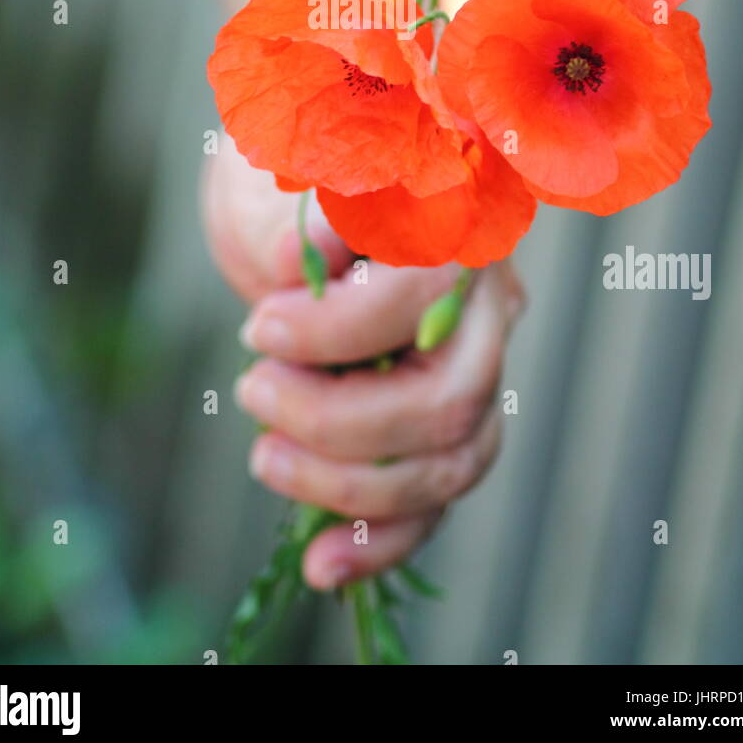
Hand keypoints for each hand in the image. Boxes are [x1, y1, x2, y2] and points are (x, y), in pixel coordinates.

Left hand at [202, 135, 521, 589]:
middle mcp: (490, 306)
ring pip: (451, 462)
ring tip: (263, 455)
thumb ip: (297, 216)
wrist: (304, 200)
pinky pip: (438, 502)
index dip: (335, 329)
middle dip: (339, 421)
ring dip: (348, 485)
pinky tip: (322, 565)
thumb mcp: (284, 176)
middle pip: (448, 401)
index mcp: (458, 227)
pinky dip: (382, 543)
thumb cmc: (295, 178)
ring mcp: (480, 372)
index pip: (422, 298)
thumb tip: (293, 268)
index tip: (259, 328)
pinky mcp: (450, 426)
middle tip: (252, 391)